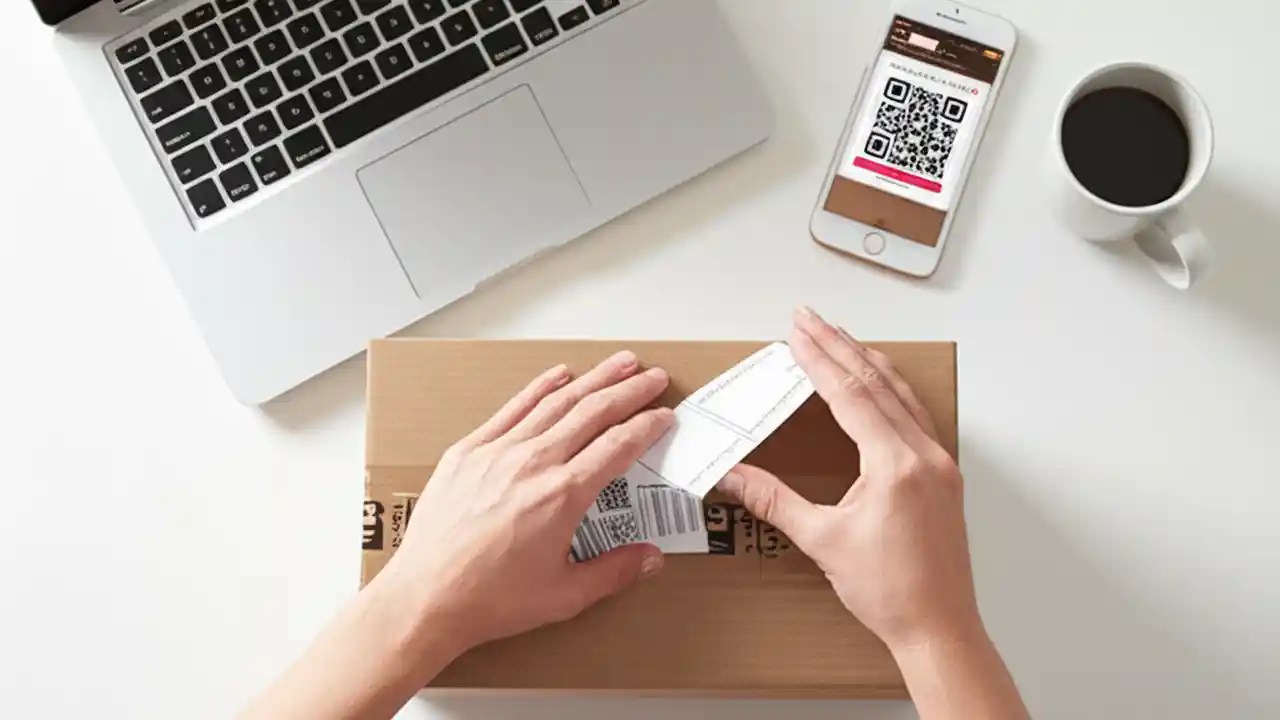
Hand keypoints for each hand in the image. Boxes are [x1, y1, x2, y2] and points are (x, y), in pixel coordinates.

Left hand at [377, 351, 672, 660]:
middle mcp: (534, 463)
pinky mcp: (469, 451)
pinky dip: (539, 387)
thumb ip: (614, 572)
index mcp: (563, 496)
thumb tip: (652, 558)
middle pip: (593, 412)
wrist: (425, 597)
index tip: (665, 415)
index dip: (647, 426)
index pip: (618, 446)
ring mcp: (499, 452)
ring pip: (556, 402)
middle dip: (629, 391)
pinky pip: (512, 409)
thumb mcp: (564, 595)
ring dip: (593, 379)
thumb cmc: (490, 600)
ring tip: (619, 363)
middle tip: (654, 377)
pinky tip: (559, 374)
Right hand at [718, 308, 978, 649]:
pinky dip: (891, 390)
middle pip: (876, 382)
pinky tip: (879, 385)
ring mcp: (940, 464)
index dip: (819, 360)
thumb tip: (734, 475)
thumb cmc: (892, 593)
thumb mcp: (823, 541)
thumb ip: (775, 500)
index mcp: (896, 465)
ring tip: (840, 338)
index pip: (851, 395)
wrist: (940, 629)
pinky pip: (916, 415)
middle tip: (809, 319)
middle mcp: (924, 455)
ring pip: (901, 394)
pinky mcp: (944, 477)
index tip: (797, 333)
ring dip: (866, 362)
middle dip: (839, 346)